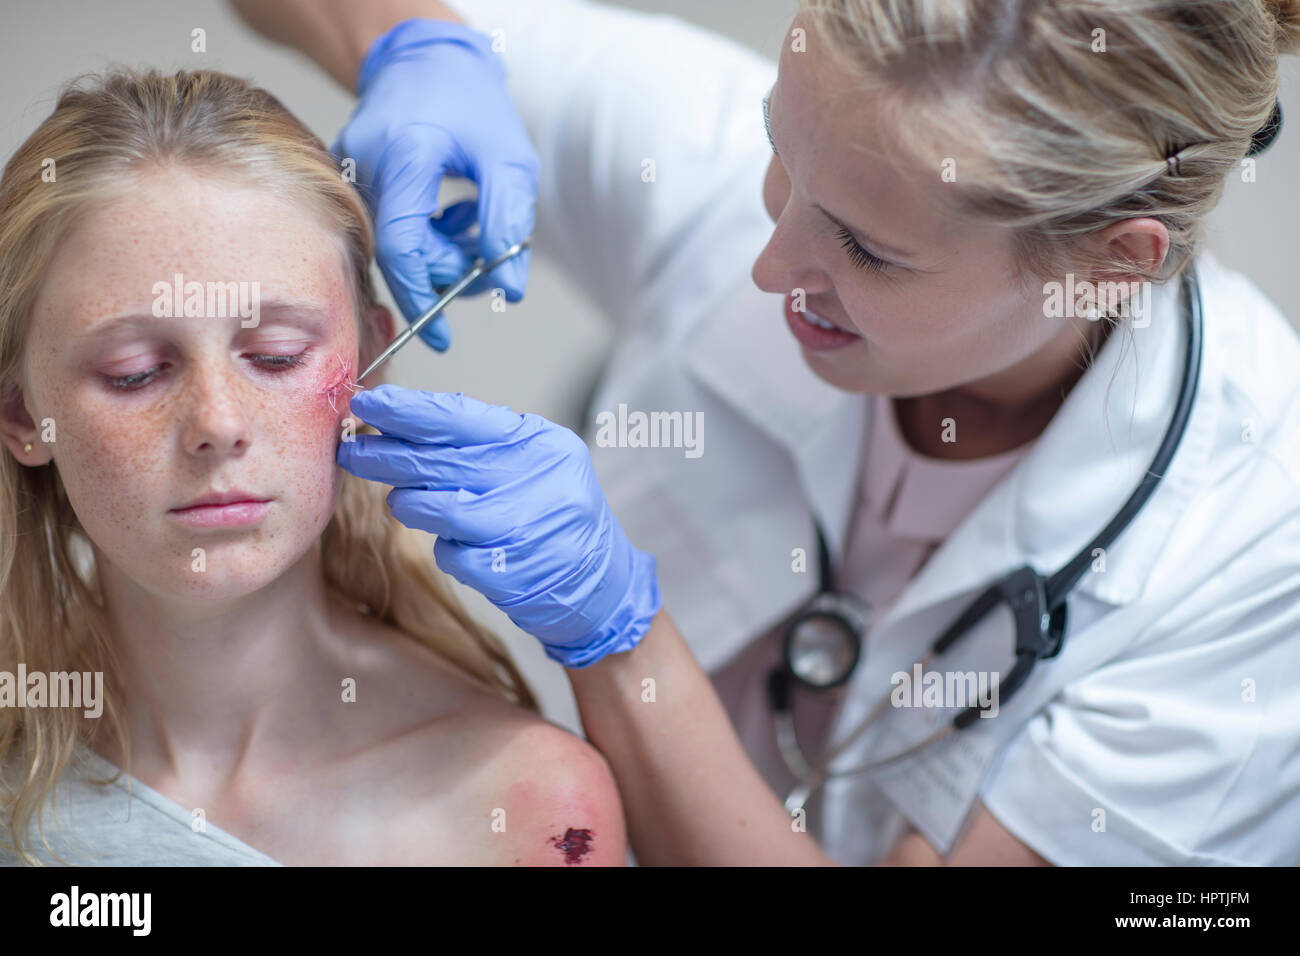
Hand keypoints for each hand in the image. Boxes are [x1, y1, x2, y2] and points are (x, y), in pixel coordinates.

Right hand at [333, 19, 537, 350]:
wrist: (422, 56)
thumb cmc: (469, 102)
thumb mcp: (510, 160)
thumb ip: (509, 226)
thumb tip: (509, 289)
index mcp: (406, 156)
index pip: (403, 248)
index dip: (424, 298)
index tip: (442, 335)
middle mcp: (367, 165)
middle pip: (400, 254)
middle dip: (446, 270)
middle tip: (483, 255)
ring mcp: (351, 172)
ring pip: (395, 245)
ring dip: (439, 250)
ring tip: (470, 221)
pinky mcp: (350, 179)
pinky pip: (387, 227)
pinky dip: (423, 233)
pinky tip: (448, 210)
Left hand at [336, 385, 660, 666]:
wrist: (599, 584)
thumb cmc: (556, 512)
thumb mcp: (537, 460)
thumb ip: (484, 440)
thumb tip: (407, 420)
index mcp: (541, 444)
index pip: (461, 417)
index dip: (407, 410)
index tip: (369, 403)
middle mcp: (534, 481)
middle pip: (437, 460)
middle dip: (384, 454)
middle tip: (352, 450)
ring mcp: (520, 529)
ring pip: (433, 507)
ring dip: (409, 503)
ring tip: (408, 501)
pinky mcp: (506, 572)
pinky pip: (448, 551)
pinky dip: (446, 546)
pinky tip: (463, 544)